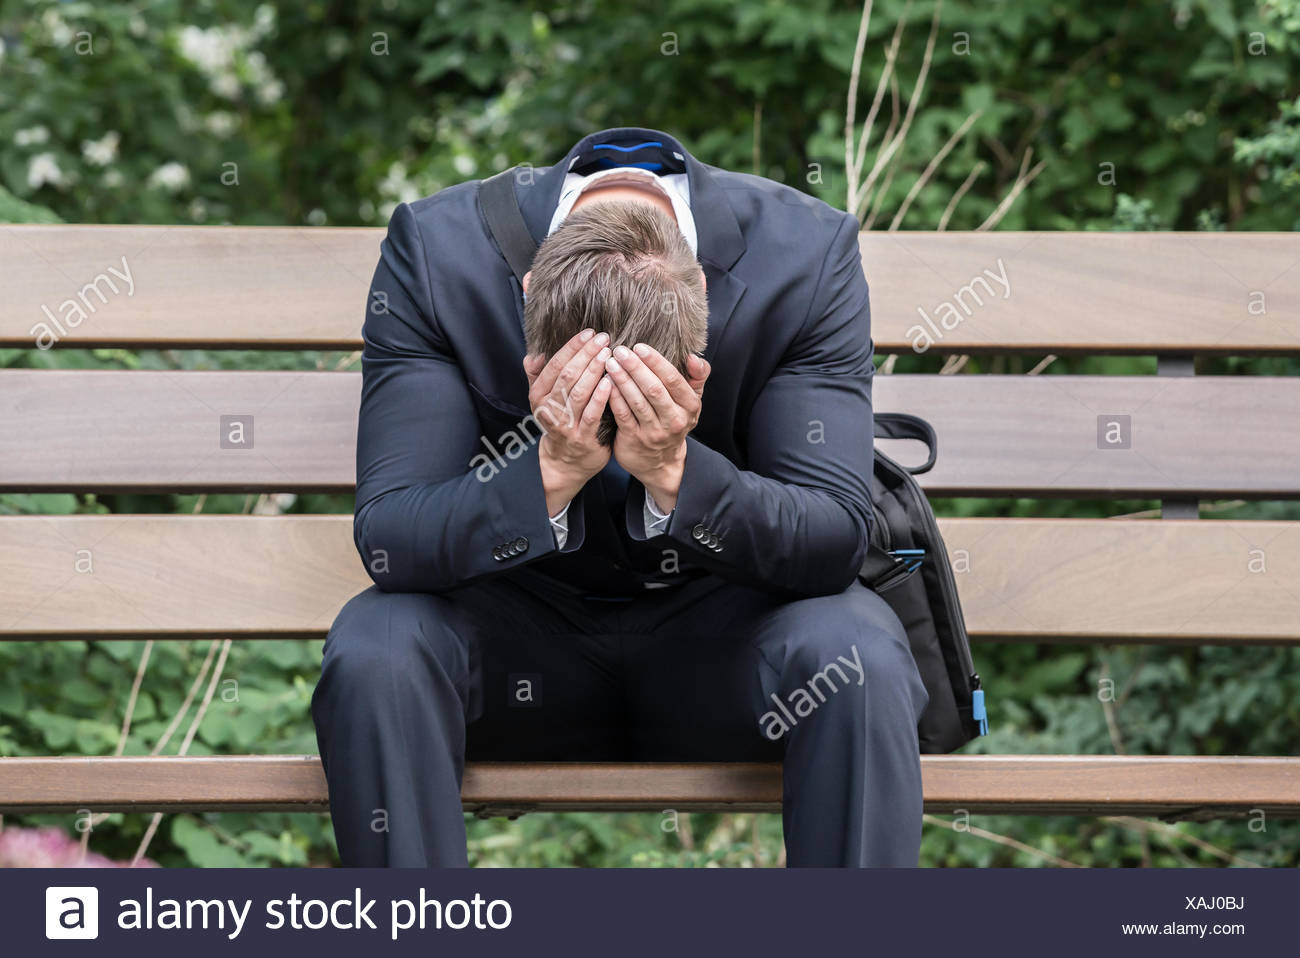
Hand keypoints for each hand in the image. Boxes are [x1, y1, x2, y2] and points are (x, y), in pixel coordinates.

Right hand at [524, 330, 613, 515]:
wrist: (564, 462)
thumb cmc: (559, 423)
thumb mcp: (544, 400)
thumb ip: (538, 376)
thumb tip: (534, 354)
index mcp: (538, 395)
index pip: (555, 364)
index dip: (572, 346)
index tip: (589, 332)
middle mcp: (548, 409)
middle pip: (567, 375)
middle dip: (586, 354)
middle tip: (604, 338)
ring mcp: (564, 425)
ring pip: (578, 392)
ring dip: (594, 371)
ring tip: (609, 354)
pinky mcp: (581, 438)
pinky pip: (591, 414)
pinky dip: (600, 397)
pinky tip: (611, 382)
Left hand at [606, 344, 709, 513]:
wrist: (661, 463)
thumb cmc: (674, 420)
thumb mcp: (691, 401)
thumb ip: (697, 376)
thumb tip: (692, 356)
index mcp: (689, 406)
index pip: (673, 380)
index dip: (656, 362)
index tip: (639, 346)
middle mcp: (674, 420)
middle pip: (654, 390)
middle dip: (636, 368)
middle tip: (620, 351)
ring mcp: (653, 432)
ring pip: (636, 401)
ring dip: (622, 380)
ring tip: (610, 363)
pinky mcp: (634, 440)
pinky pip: (622, 415)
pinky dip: (613, 398)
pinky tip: (605, 383)